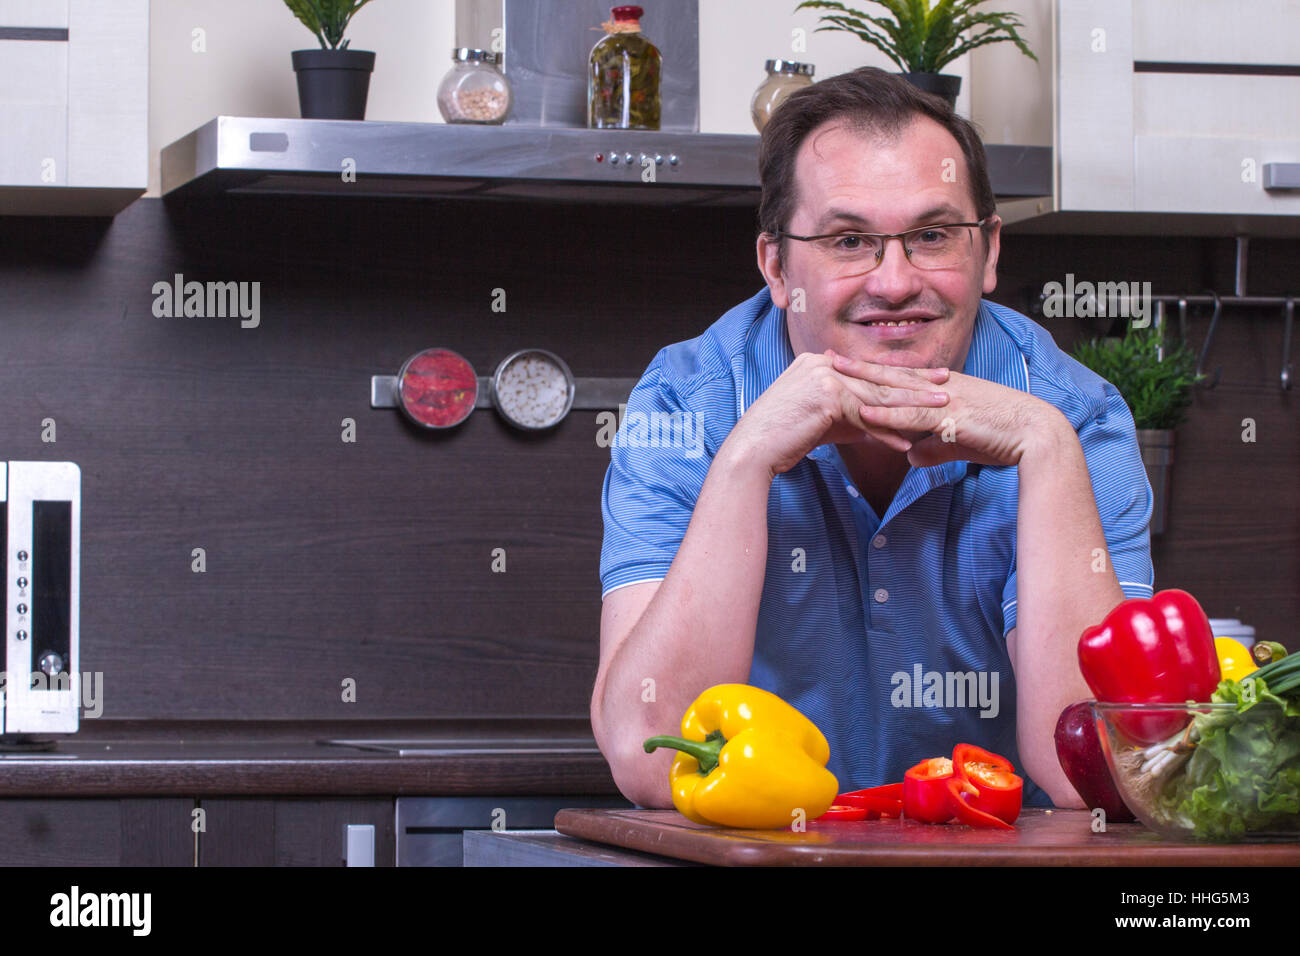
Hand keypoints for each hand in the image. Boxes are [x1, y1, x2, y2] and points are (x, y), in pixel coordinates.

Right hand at [725, 351, 951, 476]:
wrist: (753, 450)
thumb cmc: (785, 439)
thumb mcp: (824, 422)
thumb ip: (852, 417)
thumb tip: (880, 425)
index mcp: (819, 361)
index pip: (868, 370)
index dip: (900, 377)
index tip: (928, 380)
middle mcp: (821, 362)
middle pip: (877, 376)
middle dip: (915, 383)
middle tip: (946, 386)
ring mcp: (823, 375)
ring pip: (876, 394)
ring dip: (911, 405)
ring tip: (940, 412)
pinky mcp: (825, 395)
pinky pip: (864, 415)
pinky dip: (886, 432)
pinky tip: (905, 443)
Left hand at [829, 352, 1062, 468]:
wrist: (1037, 434)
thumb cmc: (1004, 438)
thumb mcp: (961, 443)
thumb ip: (934, 447)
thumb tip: (911, 456)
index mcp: (944, 389)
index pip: (901, 377)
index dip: (872, 372)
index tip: (846, 365)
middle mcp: (942, 387)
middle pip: (892, 375)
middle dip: (859, 367)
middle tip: (826, 358)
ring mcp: (946, 399)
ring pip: (897, 390)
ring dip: (863, 383)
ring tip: (833, 377)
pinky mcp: (952, 416)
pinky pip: (913, 415)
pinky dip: (888, 415)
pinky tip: (865, 412)